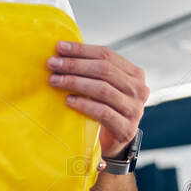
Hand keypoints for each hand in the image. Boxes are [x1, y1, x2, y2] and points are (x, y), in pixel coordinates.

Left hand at [45, 41, 148, 156]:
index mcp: (135, 74)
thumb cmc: (104, 108)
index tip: (59, 47)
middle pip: (104, 70)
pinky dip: (84, 104)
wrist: (114, 143)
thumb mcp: (104, 86)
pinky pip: (103, 112)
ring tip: (54, 80)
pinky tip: (68, 100)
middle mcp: (139, 90)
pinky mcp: (126, 129)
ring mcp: (135, 110)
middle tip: (52, 64)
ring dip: (75, 82)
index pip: (107, 55)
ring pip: (102, 90)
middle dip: (75, 65)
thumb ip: (92, 70)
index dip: (82, 50)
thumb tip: (62, 50)